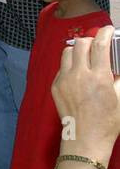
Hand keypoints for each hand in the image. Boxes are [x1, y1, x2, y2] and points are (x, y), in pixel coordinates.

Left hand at [51, 26, 119, 160]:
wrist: (85, 139)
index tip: (108, 29)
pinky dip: (70, 65)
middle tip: (97, 45)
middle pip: (81, 43)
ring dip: (78, 50)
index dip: (104, 33)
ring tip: (86, 58)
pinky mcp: (55, 86)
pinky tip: (78, 74)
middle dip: (91, 40)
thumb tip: (114, 65)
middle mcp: (79, 75)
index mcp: (99, 77)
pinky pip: (62, 67)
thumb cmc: (108, 121)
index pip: (100, 45)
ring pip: (67, 52)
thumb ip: (118, 78)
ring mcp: (64, 80)